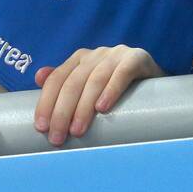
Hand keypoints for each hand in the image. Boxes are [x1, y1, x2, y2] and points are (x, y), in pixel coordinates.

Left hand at [33, 45, 163, 145]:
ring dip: (83, 107)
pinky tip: (103, 108)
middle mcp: (96, 53)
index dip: (46, 102)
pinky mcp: (137, 58)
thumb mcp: (88, 85)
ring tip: (77, 130)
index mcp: (79, 59)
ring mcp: (117, 54)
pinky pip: (122, 73)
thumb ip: (64, 82)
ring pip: (95, 80)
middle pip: (73, 82)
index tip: (41, 127)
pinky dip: (111, 90)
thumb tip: (38, 76)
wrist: (154, 81)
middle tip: (58, 137)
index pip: (57, 79)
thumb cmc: (116, 87)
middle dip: (62, 111)